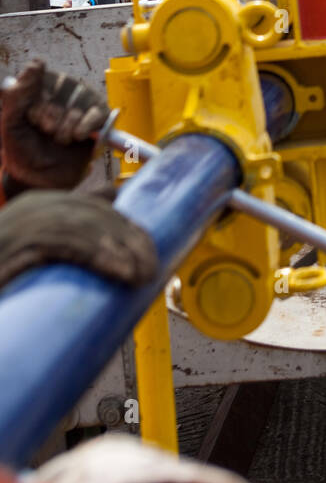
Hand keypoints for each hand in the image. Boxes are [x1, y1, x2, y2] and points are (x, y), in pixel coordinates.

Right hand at [0, 190, 157, 288]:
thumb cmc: (4, 277)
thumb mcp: (38, 252)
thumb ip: (70, 237)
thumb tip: (117, 224)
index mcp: (38, 207)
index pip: (94, 205)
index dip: (126, 224)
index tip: (152, 245)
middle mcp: (30, 208)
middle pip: (94, 212)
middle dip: (130, 236)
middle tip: (154, 265)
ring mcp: (21, 224)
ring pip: (84, 226)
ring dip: (122, 249)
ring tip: (144, 273)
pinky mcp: (16, 244)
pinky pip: (66, 244)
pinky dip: (99, 256)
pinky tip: (122, 273)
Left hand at [1, 60, 108, 191]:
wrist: (38, 178)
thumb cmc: (22, 149)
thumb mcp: (11, 122)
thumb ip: (19, 93)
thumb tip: (38, 62)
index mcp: (40, 87)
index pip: (40, 74)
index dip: (36, 98)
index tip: (30, 116)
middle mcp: (63, 90)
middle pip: (62, 86)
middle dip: (50, 115)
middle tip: (45, 131)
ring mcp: (82, 103)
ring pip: (79, 101)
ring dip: (66, 126)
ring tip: (59, 139)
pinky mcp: (99, 119)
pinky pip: (98, 112)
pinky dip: (85, 126)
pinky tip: (76, 136)